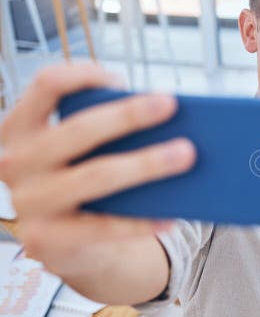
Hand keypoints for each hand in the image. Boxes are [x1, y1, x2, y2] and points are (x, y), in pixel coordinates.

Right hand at [0, 64, 195, 275]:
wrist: (62, 242)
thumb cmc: (83, 177)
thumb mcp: (84, 149)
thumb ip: (108, 130)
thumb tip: (168, 116)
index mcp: (21, 127)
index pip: (46, 84)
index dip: (84, 74)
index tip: (123, 78)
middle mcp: (16, 162)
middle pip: (78, 130)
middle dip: (128, 116)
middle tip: (171, 105)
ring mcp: (28, 203)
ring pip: (95, 176)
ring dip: (145, 164)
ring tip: (186, 154)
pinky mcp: (45, 240)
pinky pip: (101, 228)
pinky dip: (140, 221)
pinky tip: (172, 215)